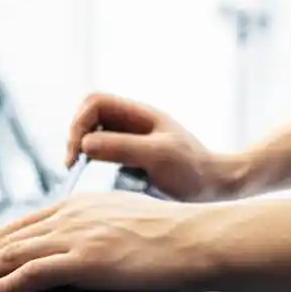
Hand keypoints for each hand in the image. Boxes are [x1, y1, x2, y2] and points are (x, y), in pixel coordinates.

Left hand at [0, 192, 214, 291]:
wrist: (202, 238)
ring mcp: (76, 237)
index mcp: (78, 209)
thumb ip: (95, 241)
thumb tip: (79, 262)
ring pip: (9, 256)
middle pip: (4, 240)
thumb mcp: (125, 231)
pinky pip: (32, 275)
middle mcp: (70, 217)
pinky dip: (1, 287)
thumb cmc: (174, 242)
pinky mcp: (86, 259)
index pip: (19, 228)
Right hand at [67, 93, 244, 201]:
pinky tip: (94, 183)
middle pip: (88, 116)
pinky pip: (102, 155)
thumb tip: (85, 145)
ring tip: (80, 174)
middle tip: (74, 165)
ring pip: (92, 136)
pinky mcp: (131, 162)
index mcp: (139, 114)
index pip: (95, 102)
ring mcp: (131, 142)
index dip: (79, 123)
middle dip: (75, 136)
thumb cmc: (193, 171)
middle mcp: (132, 124)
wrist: (216, 189)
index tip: (78, 154)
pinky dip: (91, 165)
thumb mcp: (158, 156)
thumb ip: (121, 147)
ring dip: (81, 152)